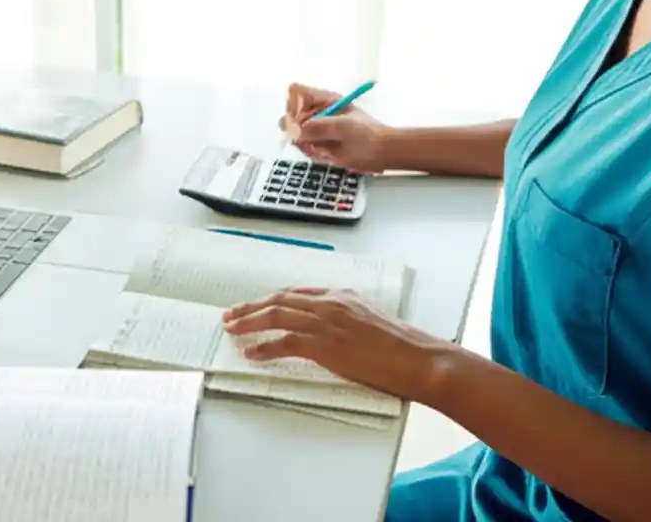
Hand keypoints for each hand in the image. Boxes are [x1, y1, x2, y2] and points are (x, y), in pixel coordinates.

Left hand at [222, 288, 452, 402]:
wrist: (419, 359)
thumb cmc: (403, 348)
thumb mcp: (373, 322)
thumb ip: (349, 321)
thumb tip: (335, 333)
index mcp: (343, 296)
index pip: (298, 293)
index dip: (273, 300)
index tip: (258, 305)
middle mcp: (331, 303)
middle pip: (280, 299)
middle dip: (252, 306)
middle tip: (231, 314)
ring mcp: (326, 322)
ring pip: (276, 315)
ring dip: (249, 322)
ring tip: (232, 329)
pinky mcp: (324, 344)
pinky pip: (284, 342)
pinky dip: (264, 347)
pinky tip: (252, 353)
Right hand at [280, 83, 393, 173]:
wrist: (380, 153)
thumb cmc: (367, 134)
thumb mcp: (344, 126)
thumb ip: (319, 127)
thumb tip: (296, 132)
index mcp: (324, 99)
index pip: (296, 92)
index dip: (293, 105)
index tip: (300, 120)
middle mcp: (316, 111)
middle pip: (289, 114)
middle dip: (295, 129)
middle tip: (309, 139)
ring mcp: (315, 128)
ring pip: (293, 133)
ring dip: (304, 143)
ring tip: (324, 148)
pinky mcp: (316, 143)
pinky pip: (302, 146)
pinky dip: (310, 152)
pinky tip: (326, 154)